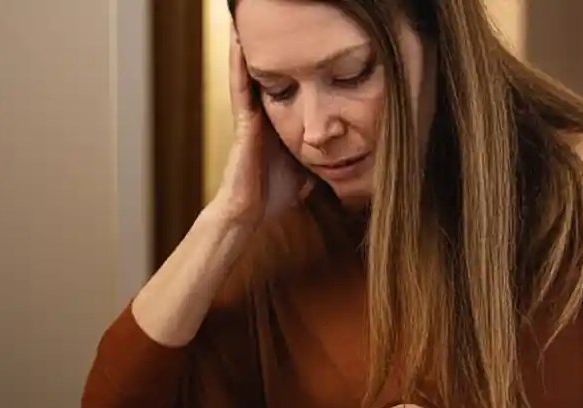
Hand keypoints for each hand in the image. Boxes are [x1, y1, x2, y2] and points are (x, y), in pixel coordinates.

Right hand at [210, 29, 311, 231]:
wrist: (249, 213)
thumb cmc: (271, 195)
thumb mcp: (305, 171)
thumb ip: (318, 160)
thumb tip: (342, 160)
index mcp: (274, 124)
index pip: (284, 86)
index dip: (287, 64)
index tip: (297, 41)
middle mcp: (260, 116)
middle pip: (264, 73)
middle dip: (268, 48)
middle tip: (266, 18)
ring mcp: (249, 117)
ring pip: (248, 73)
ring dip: (246, 47)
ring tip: (246, 19)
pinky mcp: (244, 121)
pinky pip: (241, 87)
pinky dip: (239, 64)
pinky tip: (240, 42)